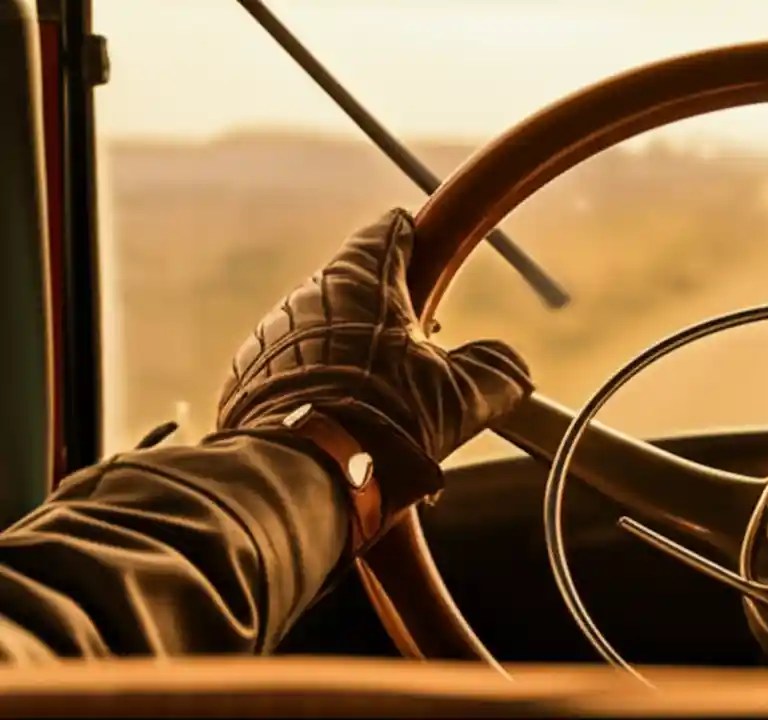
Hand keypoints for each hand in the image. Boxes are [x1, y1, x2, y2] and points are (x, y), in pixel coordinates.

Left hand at [216, 208, 532, 527]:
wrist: (301, 475)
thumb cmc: (386, 422)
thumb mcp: (461, 399)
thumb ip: (495, 372)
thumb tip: (515, 370)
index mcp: (362, 279)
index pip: (389, 232)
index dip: (413, 240)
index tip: (426, 253)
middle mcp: (310, 294)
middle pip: (354, 284)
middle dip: (383, 311)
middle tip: (414, 352)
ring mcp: (272, 334)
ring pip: (320, 326)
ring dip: (346, 348)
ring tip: (374, 397)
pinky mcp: (246, 375)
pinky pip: (288, 365)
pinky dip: (312, 381)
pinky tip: (336, 418)